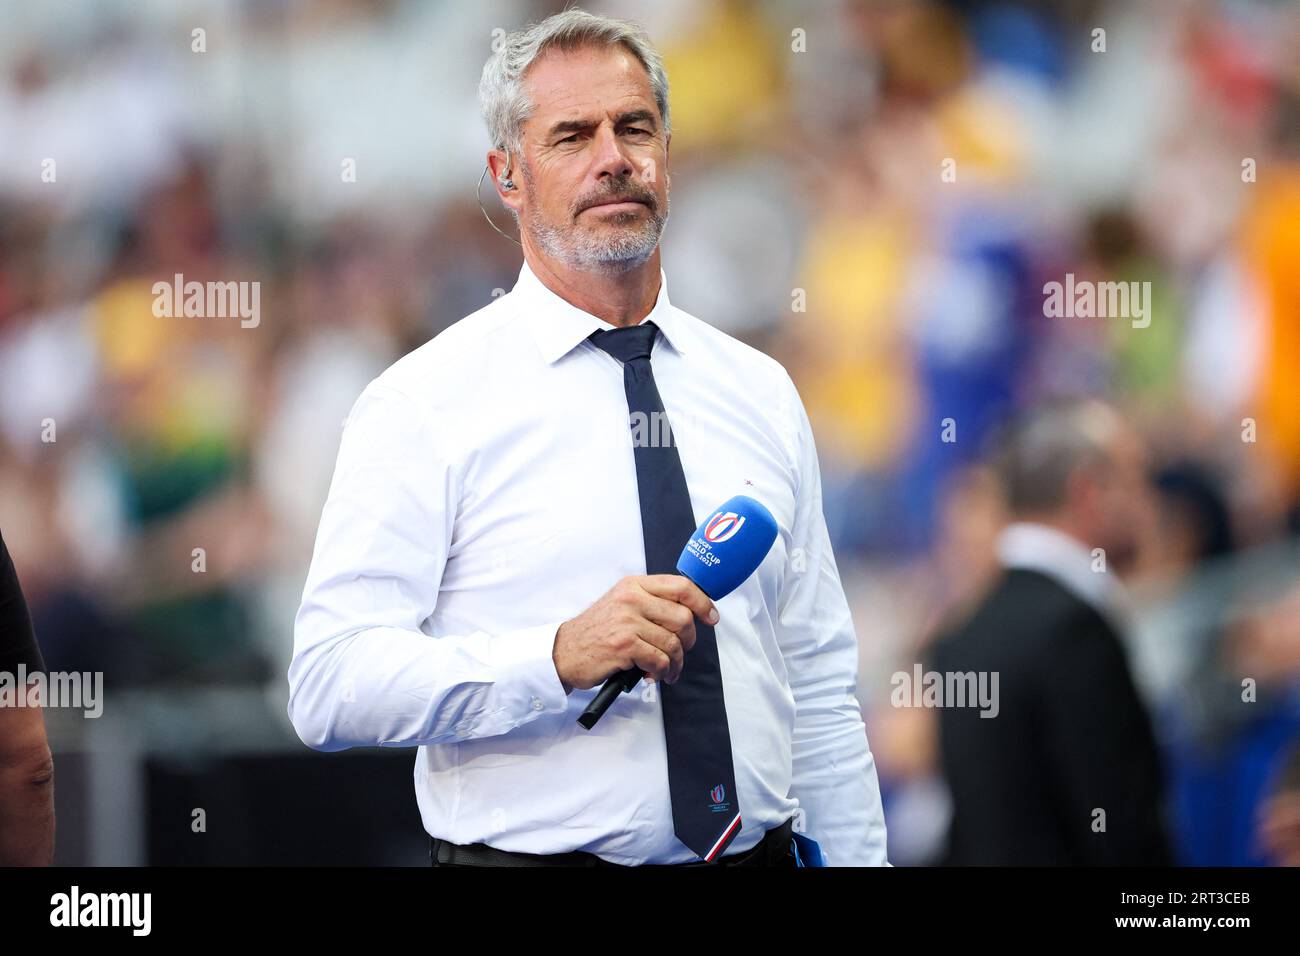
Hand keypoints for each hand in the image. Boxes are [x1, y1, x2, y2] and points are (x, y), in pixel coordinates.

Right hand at [551, 575, 719, 693]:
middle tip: (680, 651)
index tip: (711, 617)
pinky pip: (660, 660)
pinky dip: (662, 672)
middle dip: (688, 641)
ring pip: (673, 643)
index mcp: (634, 585)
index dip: (702, 602)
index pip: (681, 586)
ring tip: (667, 670)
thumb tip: (689, 613)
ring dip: (675, 663)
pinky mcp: (624, 645)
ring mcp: (628, 621)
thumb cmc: (596, 632)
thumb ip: (651, 603)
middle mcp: (632, 598)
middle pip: (683, 617)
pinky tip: (653, 675)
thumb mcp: (621, 604)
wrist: (564, 651)